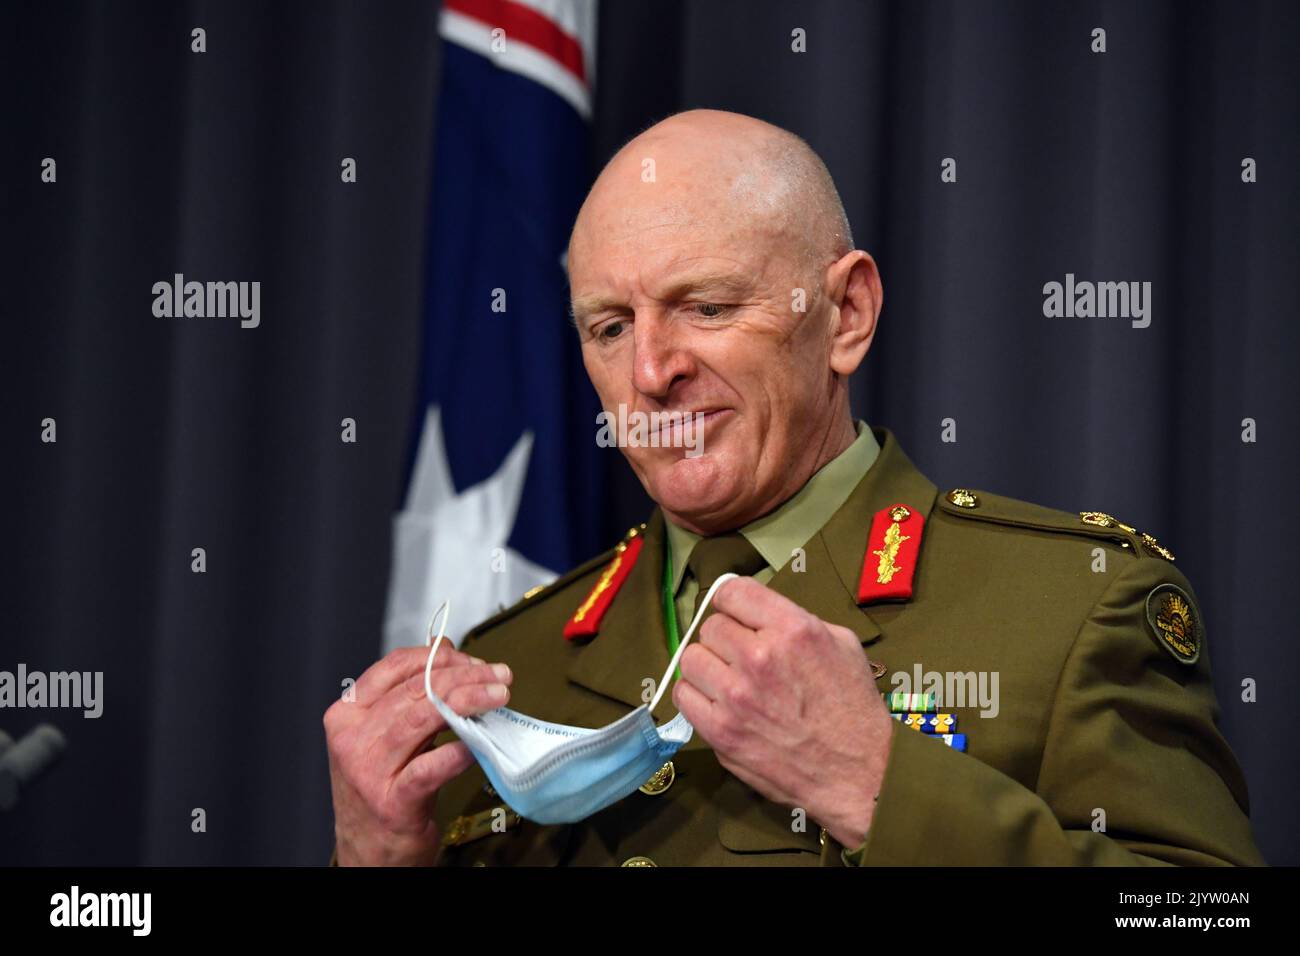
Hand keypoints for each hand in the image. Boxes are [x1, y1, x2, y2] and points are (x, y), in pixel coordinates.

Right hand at [324, 643, 511, 864]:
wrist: (368, 853)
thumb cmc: (381, 790)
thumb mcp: (385, 736)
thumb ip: (410, 695)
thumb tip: (444, 648)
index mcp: (347, 714)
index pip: (394, 667)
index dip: (439, 656)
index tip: (471, 659)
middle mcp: (353, 739)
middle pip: (417, 689)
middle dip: (465, 675)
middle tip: (498, 675)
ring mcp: (369, 771)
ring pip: (424, 718)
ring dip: (469, 701)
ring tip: (497, 697)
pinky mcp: (393, 802)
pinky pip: (431, 767)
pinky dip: (460, 750)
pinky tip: (479, 743)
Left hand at [672, 576, 893, 846]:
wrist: (857, 773)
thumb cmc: (854, 708)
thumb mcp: (841, 644)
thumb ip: (795, 622)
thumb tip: (758, 615)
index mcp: (792, 629)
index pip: (732, 592)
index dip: (731, 601)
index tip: (734, 613)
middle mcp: (759, 657)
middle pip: (710, 627)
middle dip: (725, 638)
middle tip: (741, 656)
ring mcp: (736, 696)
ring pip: (691, 658)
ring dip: (707, 666)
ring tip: (727, 679)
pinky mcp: (721, 731)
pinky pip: (683, 696)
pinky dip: (695, 696)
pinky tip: (716, 701)